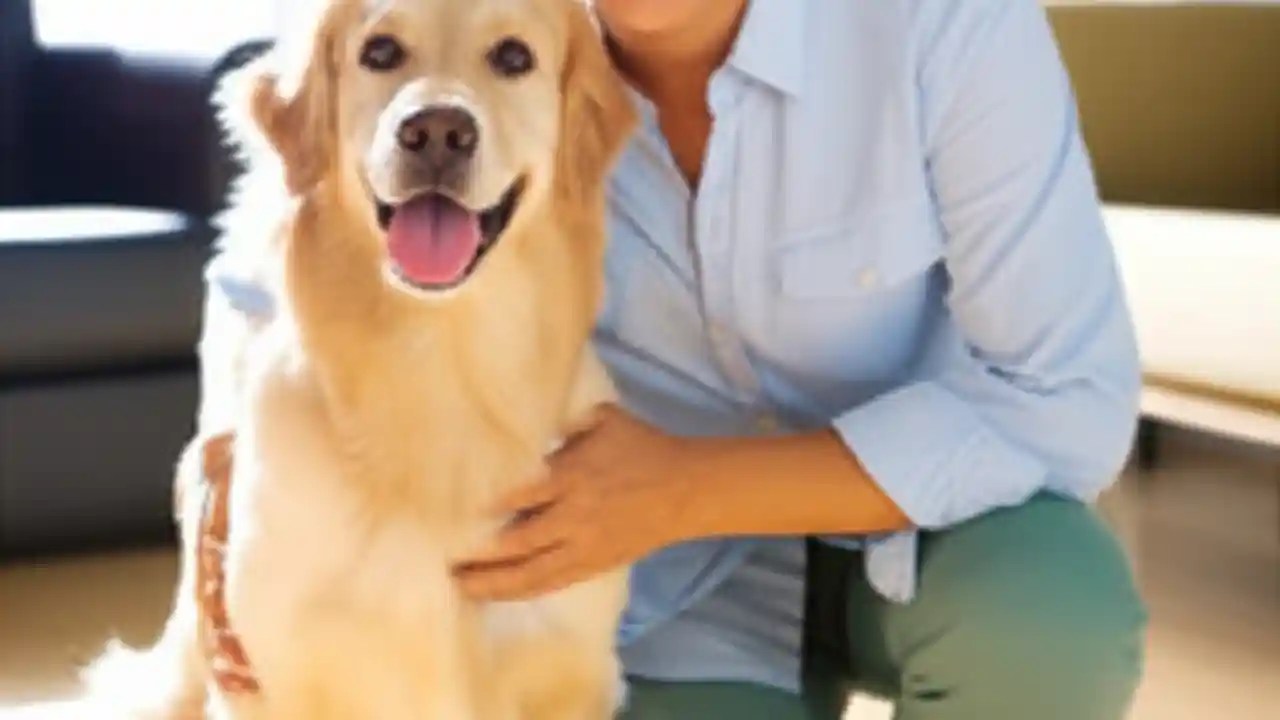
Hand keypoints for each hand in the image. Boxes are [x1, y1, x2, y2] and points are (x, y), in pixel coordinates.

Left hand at [453, 405, 689, 600]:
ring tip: (461, 586)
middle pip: (520, 542)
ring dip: (494, 582)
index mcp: (575, 476)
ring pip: (532, 573)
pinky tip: (498, 594)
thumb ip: (566, 423)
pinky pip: (552, 582)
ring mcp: (585, 546)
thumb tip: (528, 424)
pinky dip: (522, 590)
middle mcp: (575, 516)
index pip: (524, 495)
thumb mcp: (605, 419)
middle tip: (445, 558)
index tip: (457, 513)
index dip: (490, 506)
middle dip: (480, 554)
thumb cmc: (643, 448)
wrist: (685, 489)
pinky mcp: (594, 564)